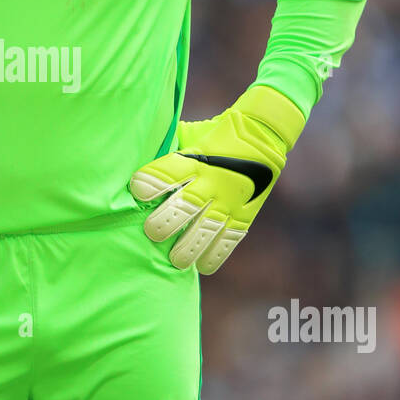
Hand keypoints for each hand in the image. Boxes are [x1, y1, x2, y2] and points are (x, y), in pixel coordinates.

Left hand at [129, 85, 303, 273]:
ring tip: (176, 259)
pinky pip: (231, 238)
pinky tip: (203, 265)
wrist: (263, 134)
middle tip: (153, 232)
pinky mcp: (245, 213)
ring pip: (208, 228)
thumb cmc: (214, 135)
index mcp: (194, 159)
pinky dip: (217, 254)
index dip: (151, 184)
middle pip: (186, 206)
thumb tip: (137, 156)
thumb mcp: (191, 134)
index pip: (168, 173)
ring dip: (190, 246)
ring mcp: (230, 199)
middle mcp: (212, 181)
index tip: (137, 191)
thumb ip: (170, 148)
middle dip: (167, 222)